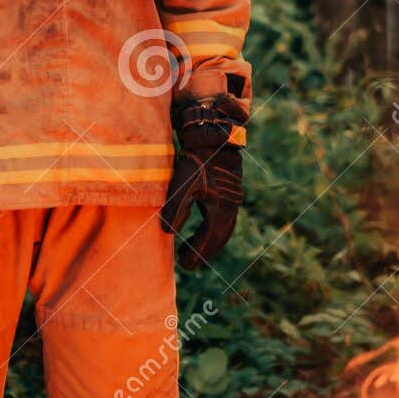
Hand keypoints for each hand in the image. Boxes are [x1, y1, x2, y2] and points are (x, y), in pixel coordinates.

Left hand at [159, 95, 245, 269]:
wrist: (213, 133)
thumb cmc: (198, 158)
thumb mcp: (184, 184)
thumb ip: (176, 210)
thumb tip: (168, 233)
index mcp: (223, 208)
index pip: (211, 240)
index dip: (197, 253)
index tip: (183, 264)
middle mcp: (230, 205)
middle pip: (219, 237)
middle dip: (204, 251)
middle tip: (187, 262)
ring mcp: (230, 197)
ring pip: (221, 227)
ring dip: (207, 240)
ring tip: (190, 249)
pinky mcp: (226, 189)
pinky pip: (220, 217)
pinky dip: (210, 227)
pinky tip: (199, 228)